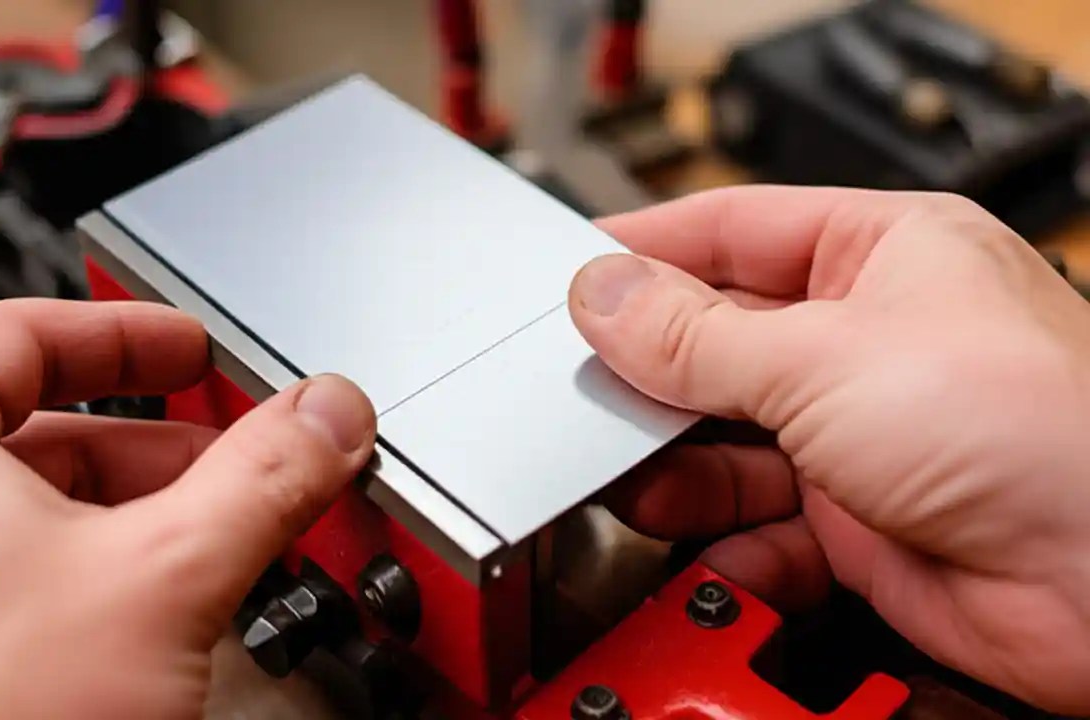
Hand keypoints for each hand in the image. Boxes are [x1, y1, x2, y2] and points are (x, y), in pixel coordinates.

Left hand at [0, 299, 375, 718]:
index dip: (128, 336)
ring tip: (210, 540)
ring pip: (21, 505)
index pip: (18, 333)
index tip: (190, 349)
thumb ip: (264, 475)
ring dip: (129, 512)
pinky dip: (86, 568)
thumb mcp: (166, 577)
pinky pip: (2, 570)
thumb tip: (326, 415)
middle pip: (32, 425)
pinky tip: (152, 605)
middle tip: (234, 458)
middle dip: (155, 445)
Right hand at [569, 186, 1089, 713]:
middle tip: (583, 387)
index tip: (573, 271)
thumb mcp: (823, 358)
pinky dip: (731, 538)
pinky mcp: (861, 523)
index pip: (734, 231)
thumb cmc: (1032, 430)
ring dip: (680, 464)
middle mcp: (872, 341)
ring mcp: (864, 434)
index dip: (649, 249)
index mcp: (882, 257)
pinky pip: (765, 524)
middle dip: (656, 373)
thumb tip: (605, 297)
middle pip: (723, 344)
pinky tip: (712, 541)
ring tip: (632, 475)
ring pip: (732, 441)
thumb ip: (696, 337)